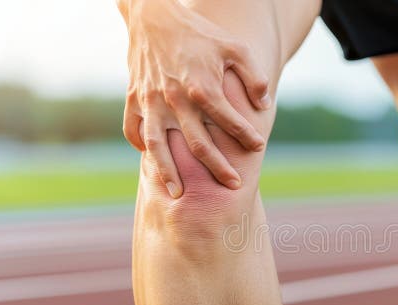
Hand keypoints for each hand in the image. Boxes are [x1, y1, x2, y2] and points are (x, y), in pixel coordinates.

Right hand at [118, 0, 270, 197]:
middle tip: (234, 185)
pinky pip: (134, 130)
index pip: (229, 122)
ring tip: (179, 194)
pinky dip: (142, 148)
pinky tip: (153, 161)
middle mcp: (175, 100)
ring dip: (169, 172)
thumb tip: (263, 105)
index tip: (258, 147)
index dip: (246, 136)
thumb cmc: (200, 34)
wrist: (154, 17)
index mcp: (202, 87)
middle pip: (198, 145)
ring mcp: (151, 102)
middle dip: (218, 167)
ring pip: (159, 147)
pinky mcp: (133, 98)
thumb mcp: (235, 48)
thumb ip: (254, 77)